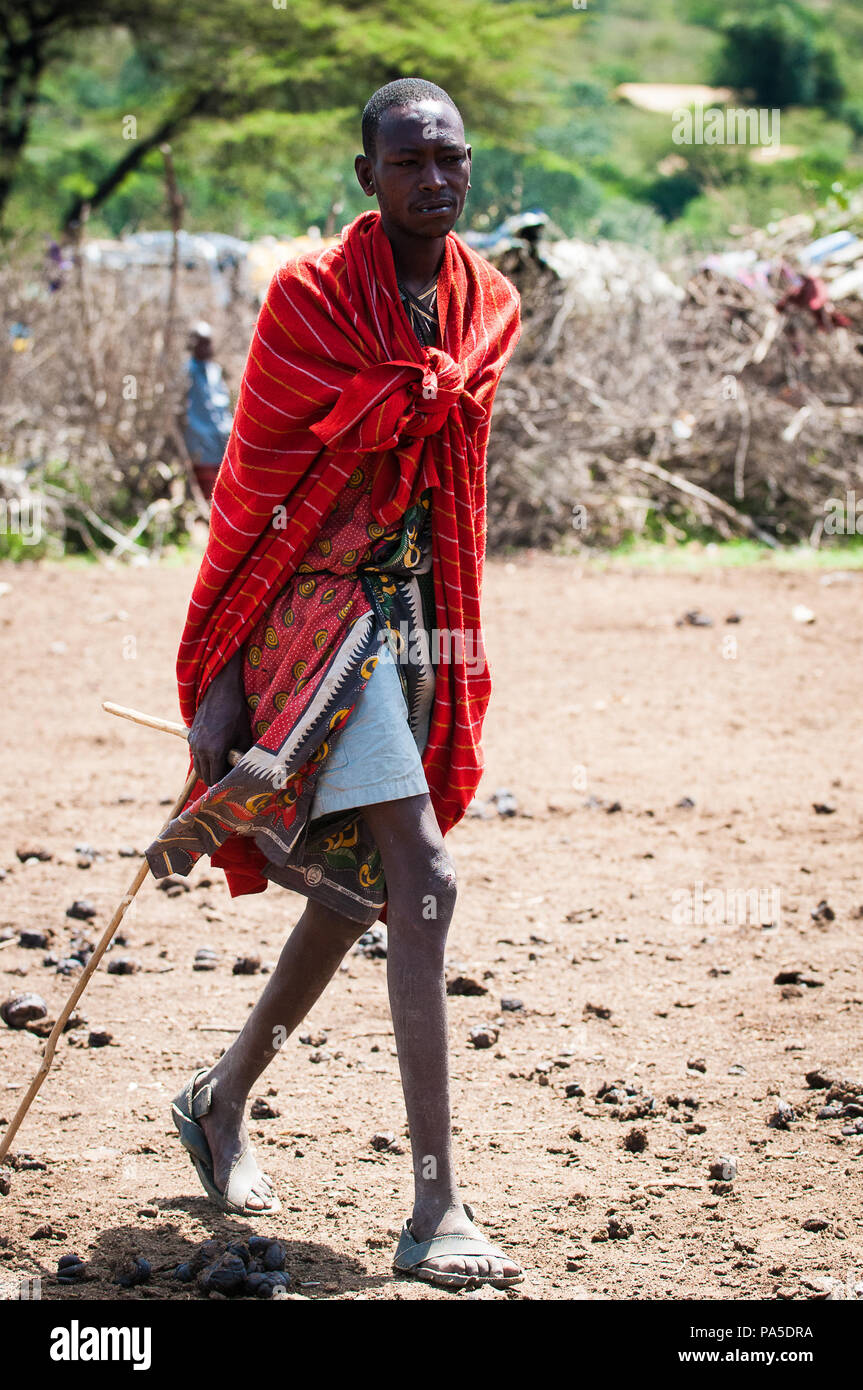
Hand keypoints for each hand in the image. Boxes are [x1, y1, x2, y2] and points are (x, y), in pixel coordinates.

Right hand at [187, 650, 251, 785]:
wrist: (220, 691)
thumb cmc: (237, 714)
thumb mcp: (244, 737)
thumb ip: (240, 757)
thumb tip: (242, 772)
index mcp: (215, 751)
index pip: (215, 780)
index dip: (225, 784)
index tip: (234, 782)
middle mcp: (200, 749)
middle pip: (205, 777)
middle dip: (216, 779)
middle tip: (230, 776)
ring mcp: (193, 743)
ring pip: (198, 768)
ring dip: (209, 770)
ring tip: (224, 765)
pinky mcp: (191, 736)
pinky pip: (196, 755)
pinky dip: (204, 759)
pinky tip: (217, 752)